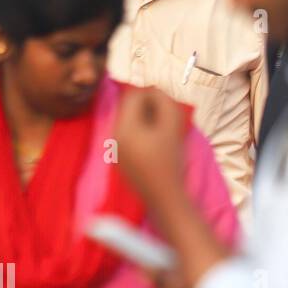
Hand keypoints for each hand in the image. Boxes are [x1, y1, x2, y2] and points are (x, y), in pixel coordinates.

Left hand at [114, 87, 186, 211]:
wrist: (165, 197)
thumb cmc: (170, 161)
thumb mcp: (172, 126)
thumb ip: (164, 102)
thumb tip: (156, 90)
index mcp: (124, 127)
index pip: (133, 96)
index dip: (152, 93)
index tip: (169, 102)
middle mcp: (115, 136)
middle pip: (130, 109)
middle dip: (150, 107)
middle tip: (171, 115)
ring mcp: (117, 150)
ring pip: (132, 123)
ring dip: (149, 120)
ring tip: (168, 130)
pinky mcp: (123, 161)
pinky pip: (132, 137)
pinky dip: (145, 134)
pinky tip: (160, 145)